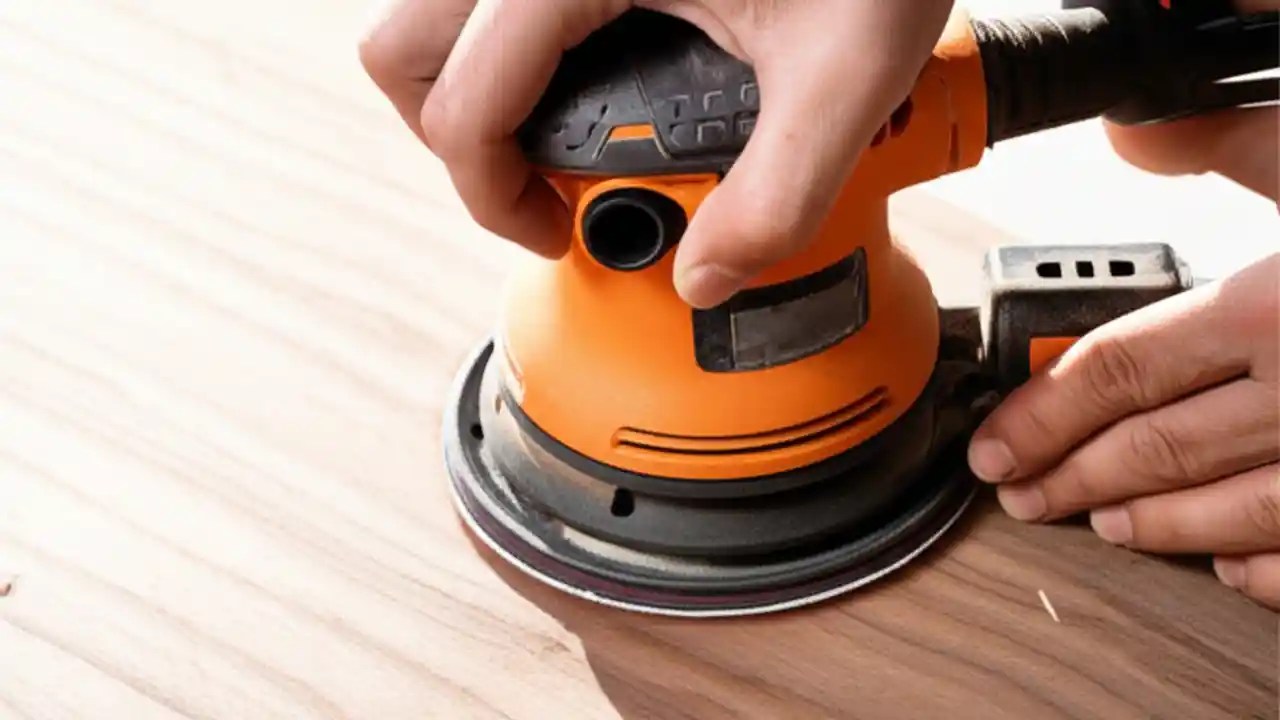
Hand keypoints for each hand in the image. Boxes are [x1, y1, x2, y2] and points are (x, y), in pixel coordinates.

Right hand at [359, 0, 954, 307]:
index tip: (553, 231)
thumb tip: (706, 277)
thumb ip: (778, 194)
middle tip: (532, 185)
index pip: (462, 103)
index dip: (493, 198)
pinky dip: (505, 44)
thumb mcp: (845, 71)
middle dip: (454, 140)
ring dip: (467, 85)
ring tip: (552, 131)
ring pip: (434, 12)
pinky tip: (581, 65)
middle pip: (404, 45)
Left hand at [969, 34, 1279, 606]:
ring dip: (1159, 526)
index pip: (1121, 373)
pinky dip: (1276, 568)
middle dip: (1075, 478)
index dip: (1042, 415)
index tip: (995, 446)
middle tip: (1023, 497)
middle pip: (1157, 453)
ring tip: (1104, 526)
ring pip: (1236, 513)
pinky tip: (1235, 571)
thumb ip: (1233, 143)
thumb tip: (1134, 131)